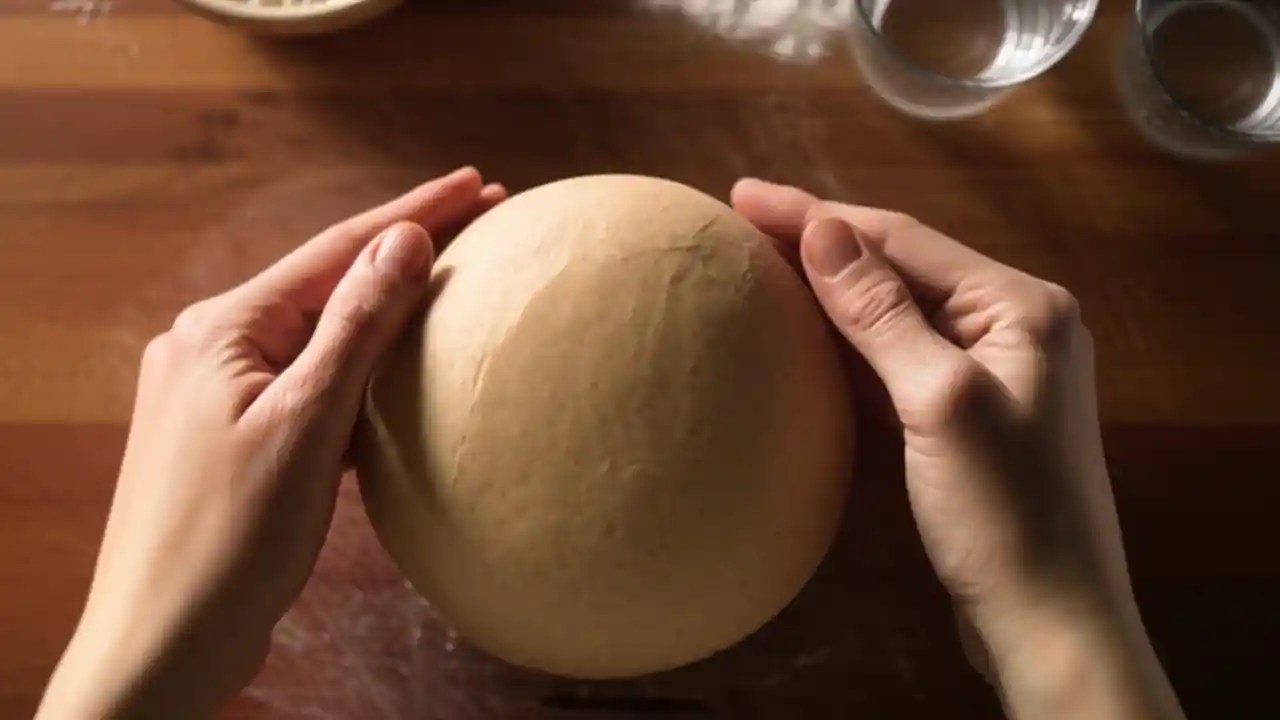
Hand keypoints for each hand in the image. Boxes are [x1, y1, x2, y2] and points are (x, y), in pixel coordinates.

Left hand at [38, 168, 504, 719]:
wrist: (164, 643)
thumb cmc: (230, 539)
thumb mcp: (305, 424)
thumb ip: (355, 328)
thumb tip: (405, 241)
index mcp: (221, 330)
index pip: (337, 250)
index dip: (414, 213)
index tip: (481, 183)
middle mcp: (214, 348)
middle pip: (330, 283)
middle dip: (406, 249)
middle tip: (484, 212)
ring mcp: (223, 395)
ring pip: (323, 335)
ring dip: (388, 309)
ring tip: (455, 279)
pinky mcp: (239, 440)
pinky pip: (313, 384)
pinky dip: (363, 370)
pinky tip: (403, 369)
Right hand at [732, 179, 1183, 719]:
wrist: (1049, 620)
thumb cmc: (1003, 513)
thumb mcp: (939, 402)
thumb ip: (881, 313)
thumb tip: (822, 230)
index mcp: (1021, 305)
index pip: (902, 240)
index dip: (818, 215)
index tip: (743, 195)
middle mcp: (1014, 323)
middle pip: (901, 265)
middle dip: (823, 241)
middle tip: (742, 219)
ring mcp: (995, 368)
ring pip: (899, 308)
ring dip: (834, 286)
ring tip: (763, 260)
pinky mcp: (972, 411)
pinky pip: (902, 353)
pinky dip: (852, 337)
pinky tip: (809, 328)